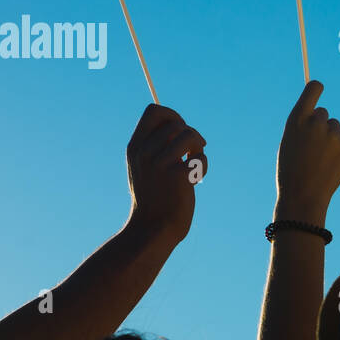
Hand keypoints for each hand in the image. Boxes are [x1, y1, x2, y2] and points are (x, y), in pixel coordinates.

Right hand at [126, 103, 206, 245]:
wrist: (153, 228)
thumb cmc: (154, 197)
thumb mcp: (144, 167)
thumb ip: (154, 145)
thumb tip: (177, 122)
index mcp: (135, 147)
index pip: (153, 111)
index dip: (172, 115)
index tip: (180, 130)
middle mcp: (145, 152)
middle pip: (176, 122)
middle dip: (190, 132)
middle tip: (193, 149)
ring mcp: (160, 164)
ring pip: (190, 135)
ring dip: (199, 148)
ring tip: (195, 165)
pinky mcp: (178, 176)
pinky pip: (200, 158)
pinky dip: (204, 166)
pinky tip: (197, 179)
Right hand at [275, 79, 339, 224]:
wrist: (302, 196)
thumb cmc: (291, 170)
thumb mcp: (289, 142)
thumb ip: (303, 126)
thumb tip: (320, 113)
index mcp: (296, 119)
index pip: (313, 89)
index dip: (316, 88)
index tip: (318, 90)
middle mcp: (315, 123)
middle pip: (323, 112)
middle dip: (319, 124)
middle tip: (312, 145)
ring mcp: (332, 135)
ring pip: (335, 125)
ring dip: (329, 136)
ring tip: (319, 156)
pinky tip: (330, 158)